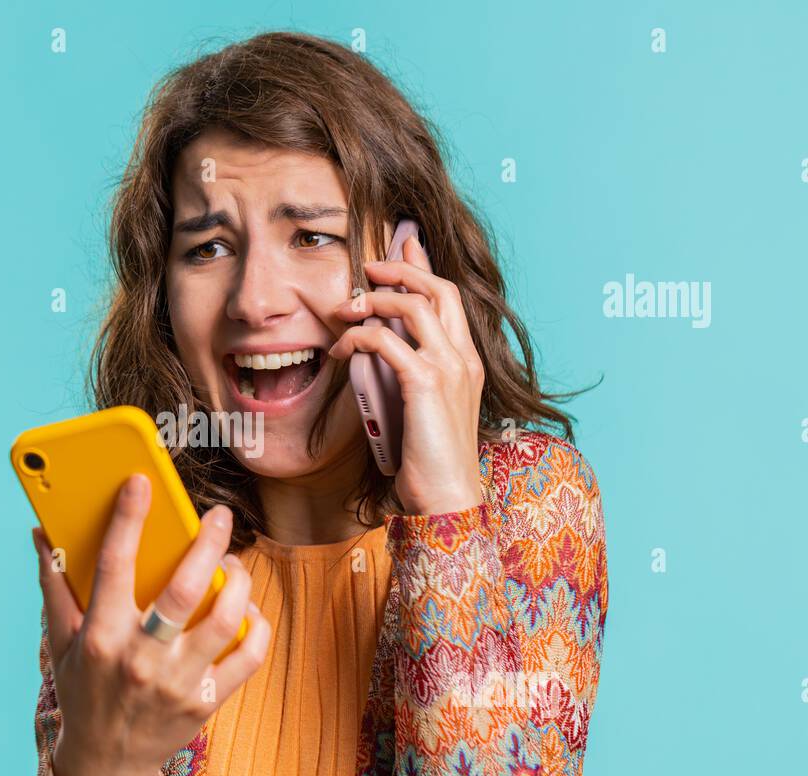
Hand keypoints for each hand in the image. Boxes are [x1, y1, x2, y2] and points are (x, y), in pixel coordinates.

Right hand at [32, 473, 270, 775]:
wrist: (106, 762)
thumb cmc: (83, 690)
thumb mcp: (59, 641)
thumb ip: (54, 585)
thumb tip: (43, 533)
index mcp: (100, 637)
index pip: (114, 565)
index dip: (128, 518)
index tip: (140, 483)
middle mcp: (139, 659)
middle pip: (185, 589)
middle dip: (207, 543)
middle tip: (218, 518)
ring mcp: (176, 683)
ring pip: (224, 620)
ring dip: (238, 582)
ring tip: (235, 563)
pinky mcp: (205, 702)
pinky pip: (248, 656)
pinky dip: (256, 626)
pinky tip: (248, 608)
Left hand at [328, 233, 485, 515]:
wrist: (448, 499)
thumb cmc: (430, 463)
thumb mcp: (420, 410)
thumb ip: (408, 377)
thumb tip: (377, 356)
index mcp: (467, 362)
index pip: (450, 299)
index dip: (425, 267)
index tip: (404, 244)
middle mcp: (464, 358)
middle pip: (438, 289)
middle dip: (401, 267)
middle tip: (368, 266)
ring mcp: (449, 367)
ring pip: (413, 305)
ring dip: (374, 299)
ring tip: (346, 310)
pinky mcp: (426, 383)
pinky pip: (387, 341)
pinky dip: (358, 337)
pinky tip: (340, 350)